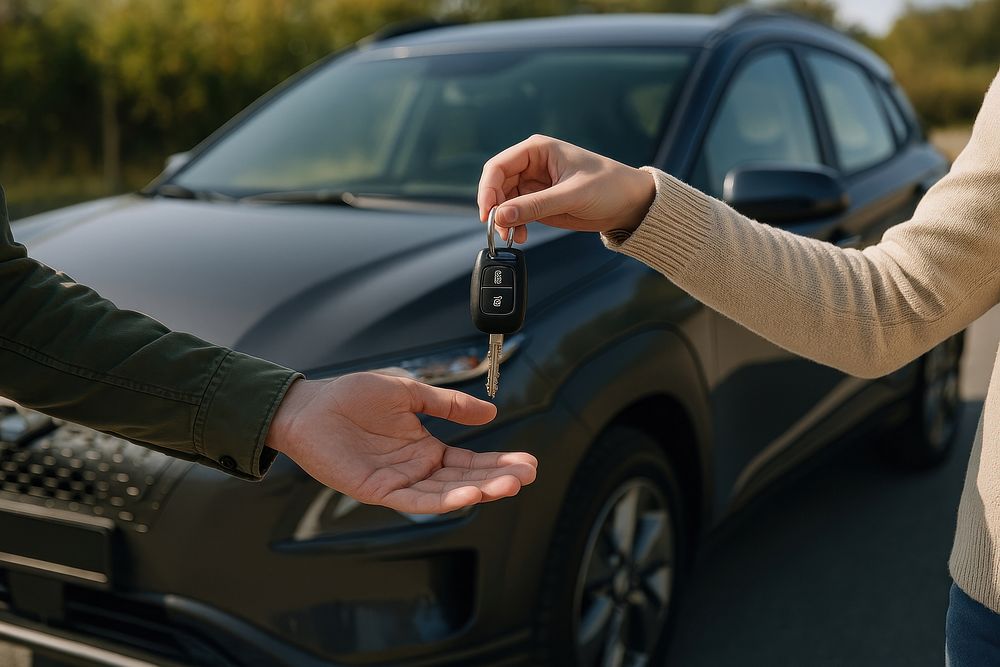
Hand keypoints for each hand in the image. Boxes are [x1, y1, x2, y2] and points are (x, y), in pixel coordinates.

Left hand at [267, 372, 536, 513]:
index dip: (499, 462)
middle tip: (529, 475)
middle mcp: (416, 469)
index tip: (529, 463)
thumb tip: (491, 413)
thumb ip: (447, 404)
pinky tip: (468, 496)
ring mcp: (399, 482)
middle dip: (498, 478)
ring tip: (508, 485)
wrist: (309, 406)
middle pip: (466, 480)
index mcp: (425, 447)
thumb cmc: (353, 396)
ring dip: (478, 491)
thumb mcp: (409, 393)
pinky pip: (416, 501)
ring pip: (446, 493)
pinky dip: (443, 501)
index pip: (470, 461)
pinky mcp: (379, 491)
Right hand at [478, 134, 655, 242]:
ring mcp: (534, 186)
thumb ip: (535, 205)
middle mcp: (532, 166)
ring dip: (504, 220)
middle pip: (497, 186)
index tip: (488, 212)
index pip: (498, 166)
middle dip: (496, 209)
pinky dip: (514, 226)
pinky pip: (516, 214)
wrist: (630, 203)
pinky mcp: (539, 203)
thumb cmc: (608, 186)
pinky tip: (520, 235)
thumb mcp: (571, 195)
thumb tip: (502, 215)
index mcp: (538, 150)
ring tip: (513, 236)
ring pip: (504, 202)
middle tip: (500, 229)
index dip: (488, 189)